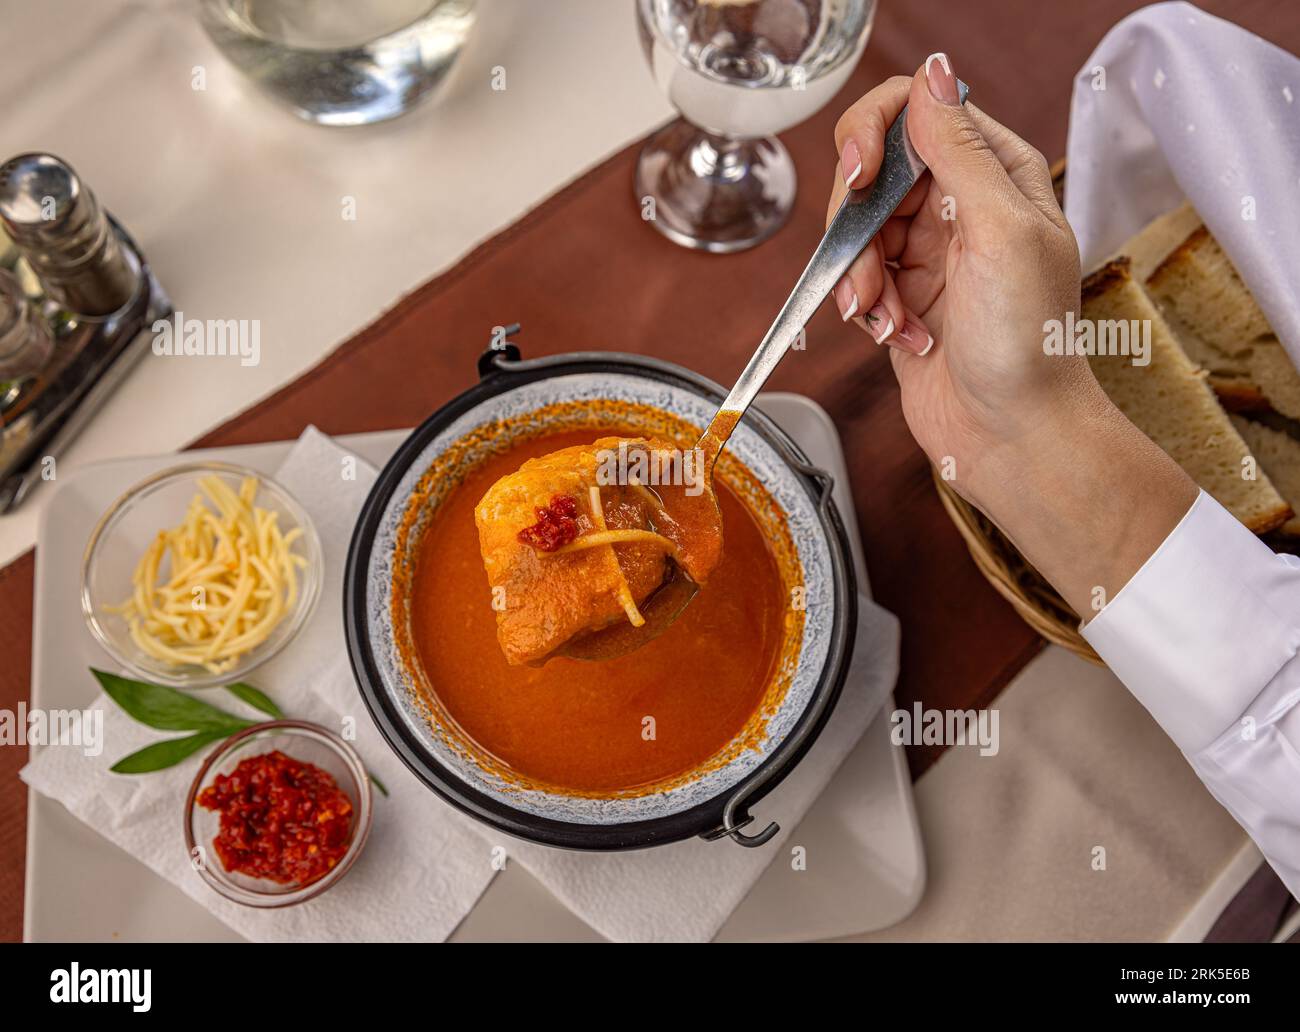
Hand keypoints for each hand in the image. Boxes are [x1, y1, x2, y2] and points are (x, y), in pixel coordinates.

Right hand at [829, 55, 1197, 617]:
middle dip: (859, 228)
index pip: (918, 112)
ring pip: (856, 231)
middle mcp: (962, 204)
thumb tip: (932, 72)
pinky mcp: (903, 296)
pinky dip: (865, 308)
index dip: (874, 135)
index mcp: (998, 172)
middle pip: (873, 174)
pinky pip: (856, 278)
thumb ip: (959, 148)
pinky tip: (896, 336)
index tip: (856, 179)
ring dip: (861, 278)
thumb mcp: (1000, 228)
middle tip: (869, 276)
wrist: (1013, 435)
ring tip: (887, 320)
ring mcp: (929, 252)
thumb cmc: (1029, 342)